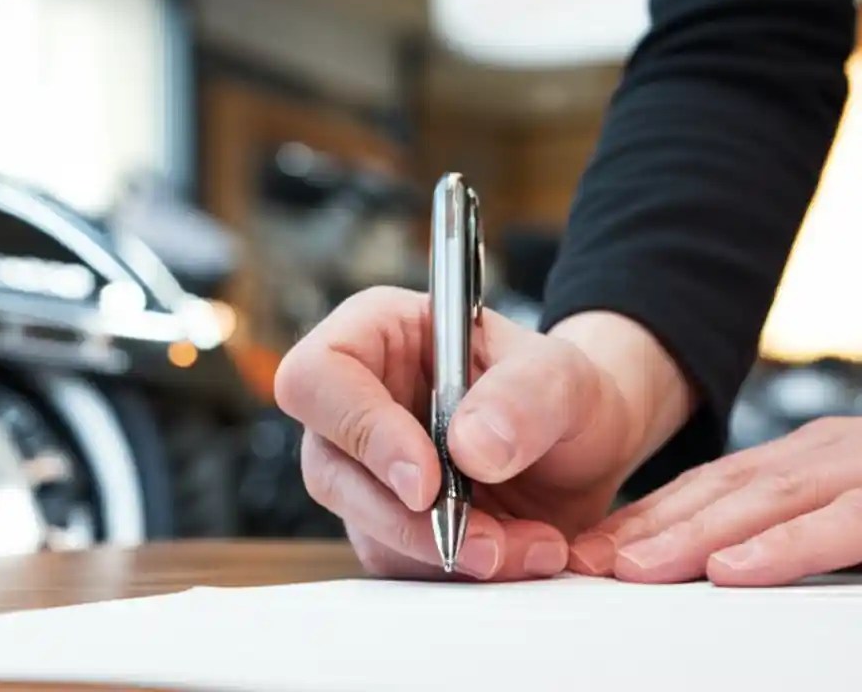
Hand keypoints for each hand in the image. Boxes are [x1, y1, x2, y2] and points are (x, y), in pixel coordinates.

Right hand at [273, 287, 686, 581]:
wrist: (585, 449)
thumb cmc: (560, 390)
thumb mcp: (564, 375)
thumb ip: (524, 397)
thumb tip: (469, 448)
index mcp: (376, 334)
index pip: (319, 376)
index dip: (361, 430)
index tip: (428, 478)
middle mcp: (355, 400)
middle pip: (328, 468)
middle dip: (407, 518)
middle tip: (484, 537)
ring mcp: (364, 467)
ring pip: (362, 525)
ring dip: (441, 550)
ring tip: (524, 545)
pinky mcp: (385, 522)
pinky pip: (396, 560)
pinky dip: (454, 570)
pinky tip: (511, 553)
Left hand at [570, 416, 861, 585]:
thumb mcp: (839, 508)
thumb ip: (786, 525)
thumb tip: (710, 568)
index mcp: (806, 459)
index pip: (708, 488)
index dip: (644, 518)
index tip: (590, 551)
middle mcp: (825, 456)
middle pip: (719, 491)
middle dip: (646, 529)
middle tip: (586, 561)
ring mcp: (858, 471)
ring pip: (762, 501)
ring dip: (690, 535)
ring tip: (631, 567)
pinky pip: (835, 524)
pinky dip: (778, 547)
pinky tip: (729, 569)